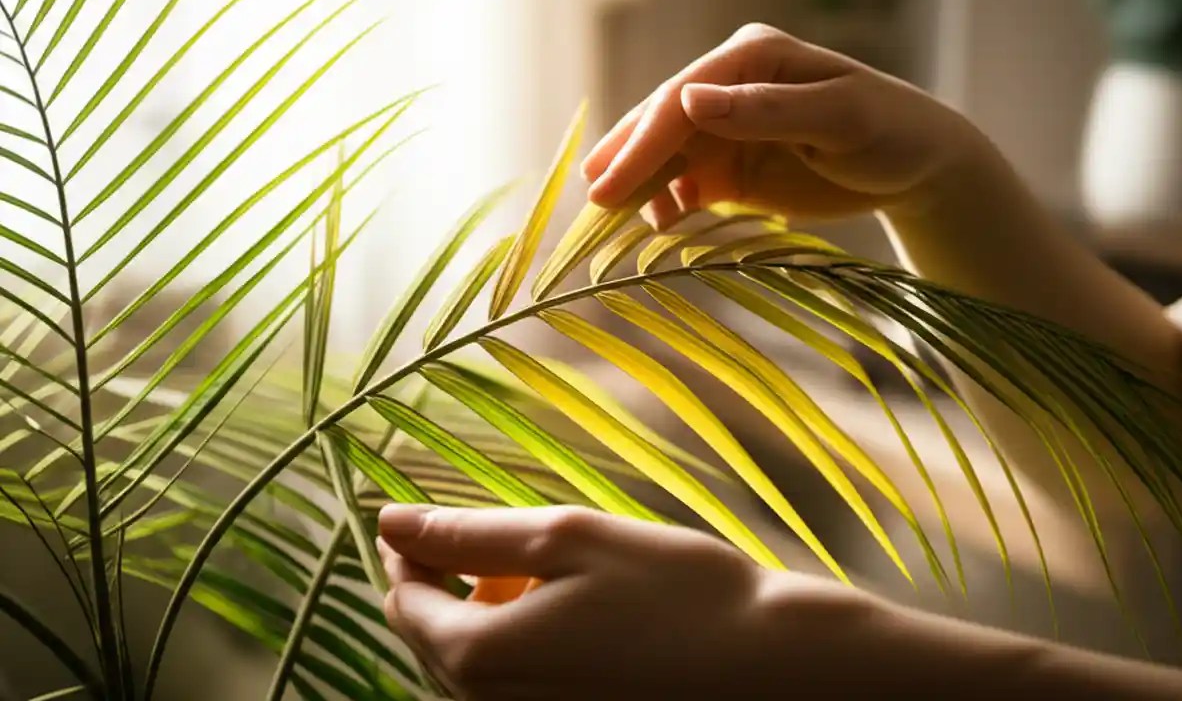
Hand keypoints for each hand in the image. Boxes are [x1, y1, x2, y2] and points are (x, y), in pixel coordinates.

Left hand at [377, 504, 864, 699]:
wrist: (769, 670)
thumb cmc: (676, 593)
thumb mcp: (567, 538)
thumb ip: (469, 533)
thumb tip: (392, 522)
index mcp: (478, 656)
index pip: (402, 602)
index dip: (413, 552)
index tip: (444, 520)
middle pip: (432, 639)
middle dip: (457, 584)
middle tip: (521, 545)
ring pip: (474, 667)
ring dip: (493, 617)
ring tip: (559, 581)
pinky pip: (514, 690)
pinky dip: (527, 649)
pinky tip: (582, 623)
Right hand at [582, 23, 989, 228]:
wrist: (919, 166)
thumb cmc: (890, 130)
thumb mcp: (838, 118)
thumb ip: (766, 110)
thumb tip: (689, 100)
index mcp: (751, 59)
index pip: (682, 99)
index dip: (644, 140)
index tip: (610, 181)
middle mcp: (729, 89)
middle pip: (662, 124)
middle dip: (627, 161)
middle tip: (591, 199)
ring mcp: (727, 131)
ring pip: (667, 158)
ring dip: (639, 186)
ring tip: (608, 220)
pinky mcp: (731, 170)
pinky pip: (686, 188)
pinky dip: (666, 207)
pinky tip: (655, 226)